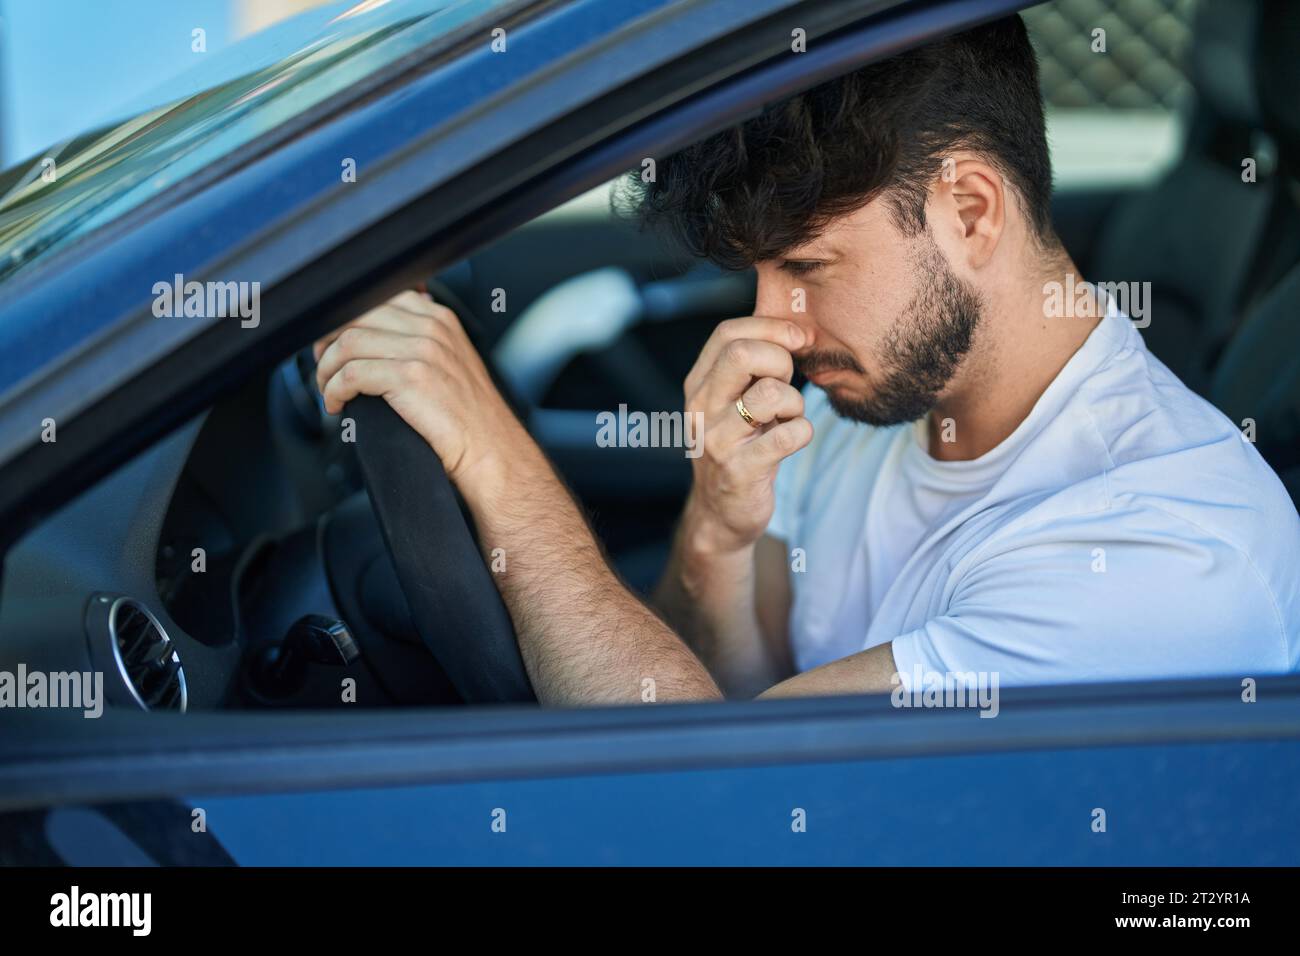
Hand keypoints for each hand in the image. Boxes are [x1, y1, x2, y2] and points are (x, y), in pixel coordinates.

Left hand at [312, 290, 526, 495]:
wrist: (490, 449)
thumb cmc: (469, 416)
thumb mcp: (451, 362)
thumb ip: (422, 339)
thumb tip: (379, 334)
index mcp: (439, 318)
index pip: (376, 299)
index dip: (344, 321)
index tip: (333, 344)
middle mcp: (431, 327)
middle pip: (357, 315)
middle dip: (329, 341)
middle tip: (324, 367)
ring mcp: (421, 350)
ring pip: (347, 342)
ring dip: (326, 369)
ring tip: (328, 389)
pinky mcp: (409, 377)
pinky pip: (351, 374)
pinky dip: (333, 390)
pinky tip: (337, 404)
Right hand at [681, 316, 814, 554]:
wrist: (720, 514)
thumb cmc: (739, 448)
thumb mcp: (732, 403)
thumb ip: (752, 367)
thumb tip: (795, 326)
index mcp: (698, 385)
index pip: (728, 333)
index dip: (770, 327)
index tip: (798, 339)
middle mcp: (700, 408)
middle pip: (742, 354)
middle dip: (781, 361)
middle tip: (787, 383)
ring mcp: (717, 441)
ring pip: (769, 393)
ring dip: (795, 402)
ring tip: (788, 418)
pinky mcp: (740, 470)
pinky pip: (788, 436)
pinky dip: (802, 432)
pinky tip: (795, 439)